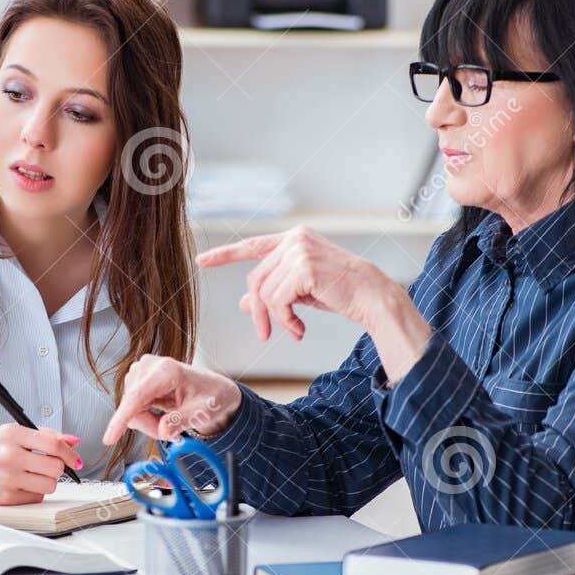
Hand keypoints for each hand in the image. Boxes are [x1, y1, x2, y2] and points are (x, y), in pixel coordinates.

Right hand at [0, 424, 82, 504]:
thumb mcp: (9, 432)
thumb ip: (43, 435)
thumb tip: (73, 441)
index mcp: (12, 434)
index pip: (54, 444)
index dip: (71, 453)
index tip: (76, 460)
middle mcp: (9, 456)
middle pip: (55, 467)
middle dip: (57, 468)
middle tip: (47, 466)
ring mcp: (7, 479)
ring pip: (49, 485)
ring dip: (47, 482)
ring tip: (33, 475)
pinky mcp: (5, 499)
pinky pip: (36, 499)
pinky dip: (34, 493)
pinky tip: (21, 485)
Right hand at [102, 354, 241, 444]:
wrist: (214, 391)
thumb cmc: (211, 397)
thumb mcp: (203, 412)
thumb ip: (182, 420)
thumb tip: (163, 430)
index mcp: (167, 371)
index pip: (136, 397)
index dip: (121, 419)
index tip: (109, 438)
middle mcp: (149, 366)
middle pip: (132, 408)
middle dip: (149, 426)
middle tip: (173, 433)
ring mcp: (141, 371)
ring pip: (130, 410)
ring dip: (148, 422)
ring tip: (171, 420)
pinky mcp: (137, 379)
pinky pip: (132, 408)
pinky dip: (147, 417)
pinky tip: (162, 413)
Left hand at [197, 226, 401, 340]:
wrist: (372, 297)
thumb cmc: (340, 294)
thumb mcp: (301, 292)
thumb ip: (273, 291)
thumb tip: (243, 303)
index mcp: (294, 238)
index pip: (252, 245)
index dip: (225, 254)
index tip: (201, 260)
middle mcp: (294, 239)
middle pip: (256, 279)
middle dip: (259, 312)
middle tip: (265, 335)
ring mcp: (299, 251)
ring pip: (265, 293)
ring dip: (276, 320)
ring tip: (293, 331)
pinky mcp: (304, 267)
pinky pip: (277, 301)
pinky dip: (285, 321)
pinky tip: (300, 330)